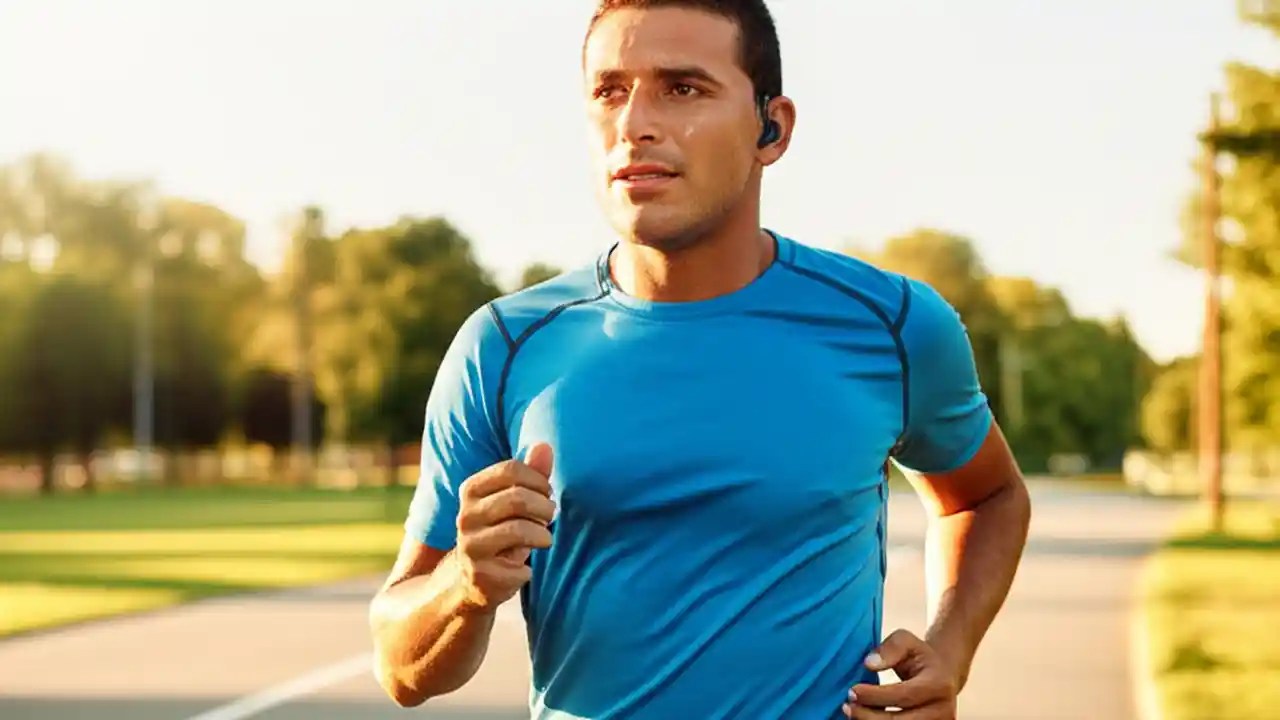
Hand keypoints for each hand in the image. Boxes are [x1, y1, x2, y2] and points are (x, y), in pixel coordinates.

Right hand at [454, 443, 555, 610]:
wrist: (472, 580)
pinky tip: (524, 569)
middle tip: (550, 516)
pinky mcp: (479, 575)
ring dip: (543, 535)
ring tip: (545, 539)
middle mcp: (464, 516)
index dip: (538, 480)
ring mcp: (470, 546)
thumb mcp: (514, 500)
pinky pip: (520, 565)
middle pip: (518, 498)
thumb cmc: (502, 530)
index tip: (546, 493)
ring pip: (520, 530)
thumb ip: (531, 474)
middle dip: (545, 508)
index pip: (511, 470)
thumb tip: (545, 445)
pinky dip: (529, 567)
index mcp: (470, 490)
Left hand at [842, 629, 958, 718]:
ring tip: (852, 712)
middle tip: (847, 706)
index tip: (852, 691)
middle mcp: (942, 710)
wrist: (943, 674)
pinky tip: (865, 717)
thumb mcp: (907, 641)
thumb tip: (869, 664)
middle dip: (869, 716)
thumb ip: (890, 648)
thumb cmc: (919, 656)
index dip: (876, 696)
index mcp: (938, 685)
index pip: (904, 695)